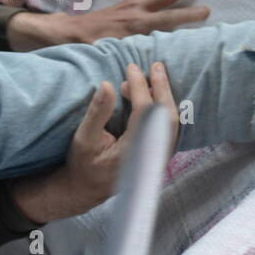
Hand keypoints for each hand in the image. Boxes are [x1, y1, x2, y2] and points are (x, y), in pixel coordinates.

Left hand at [6, 0, 210, 49]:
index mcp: (133, 26)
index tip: (206, 11)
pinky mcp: (124, 2)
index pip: (165, 20)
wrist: (63, 33)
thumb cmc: (83, 48)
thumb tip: (137, 63)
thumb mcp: (101, 55)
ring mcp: (130, 4)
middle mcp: (134, 11)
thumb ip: (120, 55)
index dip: (186, 16)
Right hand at [12, 62, 177, 222]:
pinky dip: (163, 107)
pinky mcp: (158, 154)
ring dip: (165, 97)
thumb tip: (108, 85)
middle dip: (162, 88)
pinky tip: (155, 93)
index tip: (131, 68)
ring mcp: (157, 158)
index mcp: (132, 153)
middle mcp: (150, 157)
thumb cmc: (83, 163)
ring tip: (156, 75)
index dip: (140, 88)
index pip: (144, 114)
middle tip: (156, 66)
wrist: (87, 188)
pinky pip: (168, 127)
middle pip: (167, 118)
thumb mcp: (83, 138)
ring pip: (171, 123)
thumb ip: (97, 112)